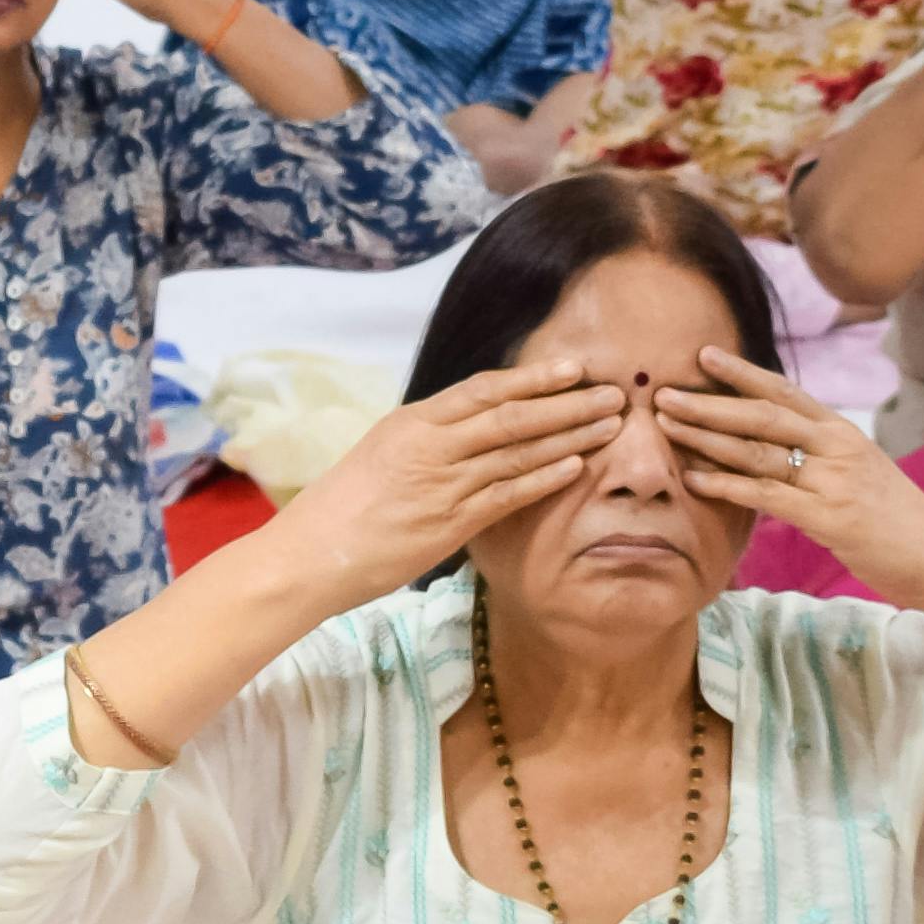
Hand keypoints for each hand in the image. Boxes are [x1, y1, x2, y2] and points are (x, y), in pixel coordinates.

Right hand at [259, 364, 631, 603]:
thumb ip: (426, 442)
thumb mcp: (381, 456)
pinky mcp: (449, 523)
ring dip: (569, 436)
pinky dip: (544, 477)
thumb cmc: (342, 509)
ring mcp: (442, 483)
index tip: (573, 368)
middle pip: (511, 414)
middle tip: (614, 392)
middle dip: (567, 402)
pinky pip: (507, 494)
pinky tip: (577, 467)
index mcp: (412, 422)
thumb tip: (468, 435)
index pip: (483, 389)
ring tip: (611, 425)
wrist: (309, 555)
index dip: (532, 378)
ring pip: (517, 450)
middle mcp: (430, 445)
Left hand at [656, 344, 923, 601]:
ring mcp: (832, 480)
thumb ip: (822, 457)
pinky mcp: (828, 517)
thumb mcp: (859, 474)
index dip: (742, 372)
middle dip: (709, 402)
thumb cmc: (897, 521)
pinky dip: (727, 486)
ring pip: (759, 450)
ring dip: (707, 437)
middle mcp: (836, 447)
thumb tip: (779, 448)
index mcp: (843, 433)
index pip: (785, 392)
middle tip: (663, 393)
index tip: (704, 355)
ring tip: (666, 426)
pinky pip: (767, 496)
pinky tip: (694, 479)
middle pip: (762, 415)